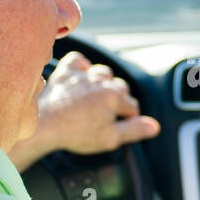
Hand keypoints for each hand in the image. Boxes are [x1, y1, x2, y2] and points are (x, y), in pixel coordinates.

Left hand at [9, 51, 160, 170]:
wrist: (44, 125)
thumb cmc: (75, 133)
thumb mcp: (110, 138)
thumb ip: (134, 130)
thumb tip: (155, 126)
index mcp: (114, 96)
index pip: (132, 107)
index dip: (128, 119)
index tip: (118, 127)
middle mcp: (100, 81)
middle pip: (121, 87)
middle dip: (118, 101)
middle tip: (106, 117)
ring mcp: (82, 75)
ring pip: (103, 73)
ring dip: (103, 83)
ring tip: (96, 99)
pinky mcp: (65, 72)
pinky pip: (79, 60)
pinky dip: (82, 67)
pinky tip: (82, 78)